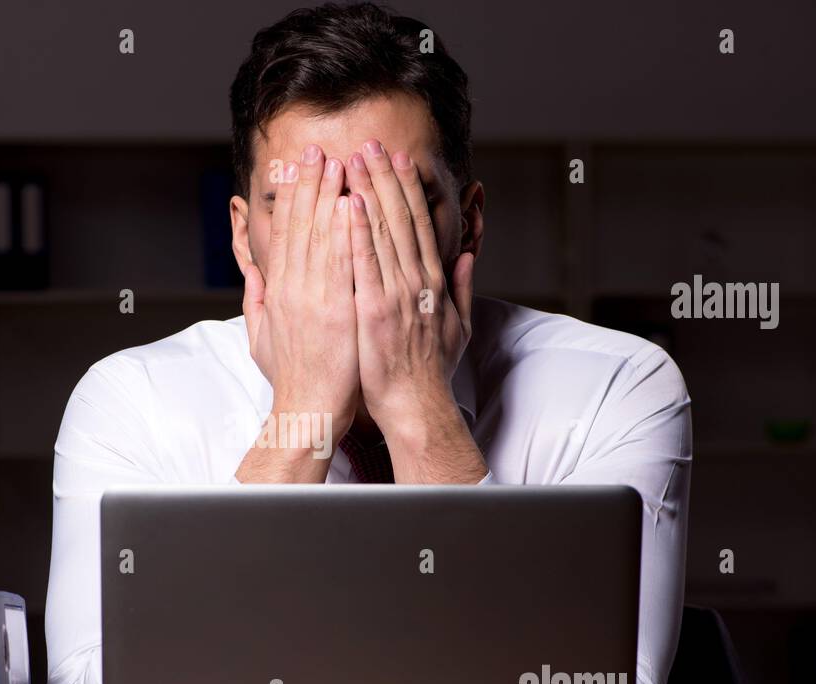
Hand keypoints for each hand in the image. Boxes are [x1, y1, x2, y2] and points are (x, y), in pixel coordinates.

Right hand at [243, 144, 358, 443]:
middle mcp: (293, 288)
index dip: (292, 197)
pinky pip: (343, 264)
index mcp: (279, 291)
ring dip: (329, 197)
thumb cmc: (291, 377)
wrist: (306, 410)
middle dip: (309, 184)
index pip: (285, 233)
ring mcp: (314, 298)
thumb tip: (254, 272)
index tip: (298, 168)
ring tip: (337, 162)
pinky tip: (352, 205)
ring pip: (321, 237)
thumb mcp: (262, 335)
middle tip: (316, 149)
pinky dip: (347, 233)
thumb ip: (258, 299)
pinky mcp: (337, 311)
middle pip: (300, 226)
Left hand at [344, 140, 474, 445]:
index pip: (419, 225)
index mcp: (434, 282)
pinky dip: (356, 233)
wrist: (417, 407)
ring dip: (368, 193)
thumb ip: (463, 288)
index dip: (409, 190)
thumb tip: (468, 256)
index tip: (399, 160)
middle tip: (371, 144)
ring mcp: (397, 294)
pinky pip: (363, 264)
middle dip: (385, 178)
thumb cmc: (431, 372)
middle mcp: (418, 281)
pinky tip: (347, 205)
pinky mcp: (374, 310)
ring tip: (354, 160)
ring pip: (381, 232)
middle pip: (400, 219)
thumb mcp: (458, 327)